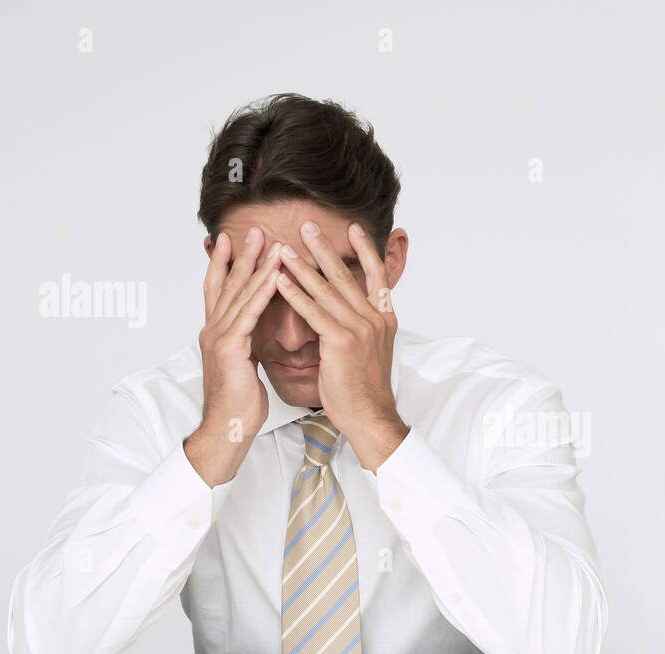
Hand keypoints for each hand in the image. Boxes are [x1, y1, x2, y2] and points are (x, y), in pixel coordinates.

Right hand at [185, 227, 281, 486]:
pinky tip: (274, 277)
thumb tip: (254, 334)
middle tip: (253, 230)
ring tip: (268, 242)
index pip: (221, 291)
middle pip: (227, 284)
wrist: (227, 429)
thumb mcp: (244, 365)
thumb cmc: (239, 403)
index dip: (226, 264)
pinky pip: (249, 314)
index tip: (234, 241)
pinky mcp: (230, 348)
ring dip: (254, 266)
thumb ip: (246, 344)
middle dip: (240, 256)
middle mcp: (213, 330)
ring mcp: (219, 338)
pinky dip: (261, 293)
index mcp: (218, 333)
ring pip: (238, 293)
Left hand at [276, 219, 408, 471]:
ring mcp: (360, 329)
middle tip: (307, 226)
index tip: (354, 229)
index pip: (376, 276)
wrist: (369, 416)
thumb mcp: (371, 351)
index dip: (366, 251)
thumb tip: (349, 315)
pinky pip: (313, 312)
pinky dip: (295, 294)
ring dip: (302, 267)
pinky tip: (280, 281)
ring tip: (284, 249)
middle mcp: (375, 319)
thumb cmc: (365, 390)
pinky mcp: (341, 341)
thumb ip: (362, 328)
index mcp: (384, 319)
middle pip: (347, 276)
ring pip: (327, 290)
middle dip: (325, 249)